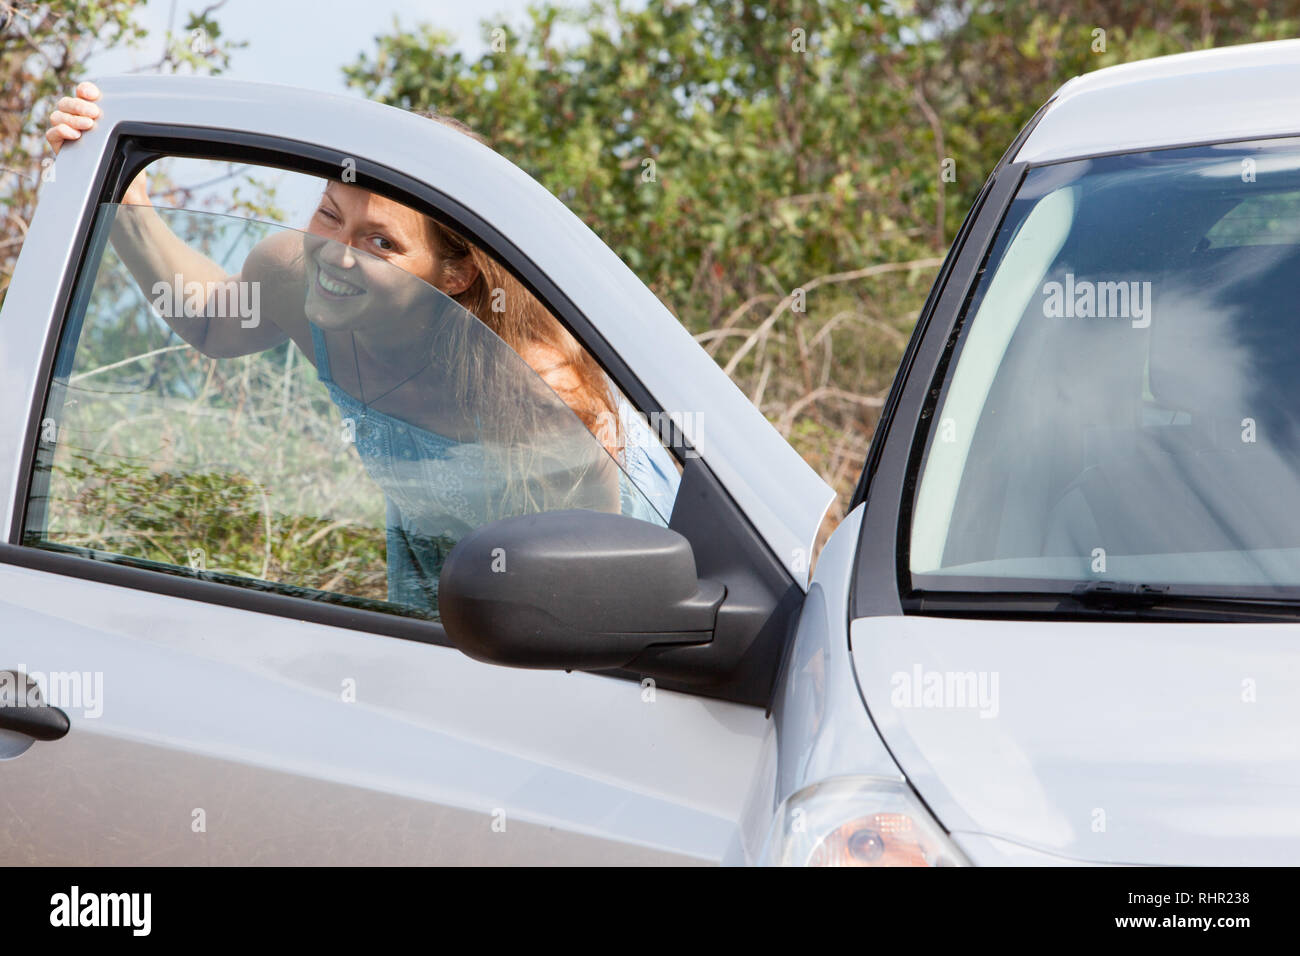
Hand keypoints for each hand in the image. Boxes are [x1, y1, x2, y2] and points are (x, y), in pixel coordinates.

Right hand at [45, 81, 148, 204]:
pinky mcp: (62, 149)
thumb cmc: (131, 163)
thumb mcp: (132, 139)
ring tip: (88, 126)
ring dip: (72, 118)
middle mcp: (77, 121)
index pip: (82, 93)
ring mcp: (67, 134)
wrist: (127, 190)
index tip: (93, 93)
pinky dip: (60, 131)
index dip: (84, 89)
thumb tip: (138, 109)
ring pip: (57, 116)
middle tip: (95, 113)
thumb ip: (125, 122)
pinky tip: (75, 135)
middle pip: (66, 103)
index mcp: (93, 114)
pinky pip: (51, 135)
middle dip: (78, 105)